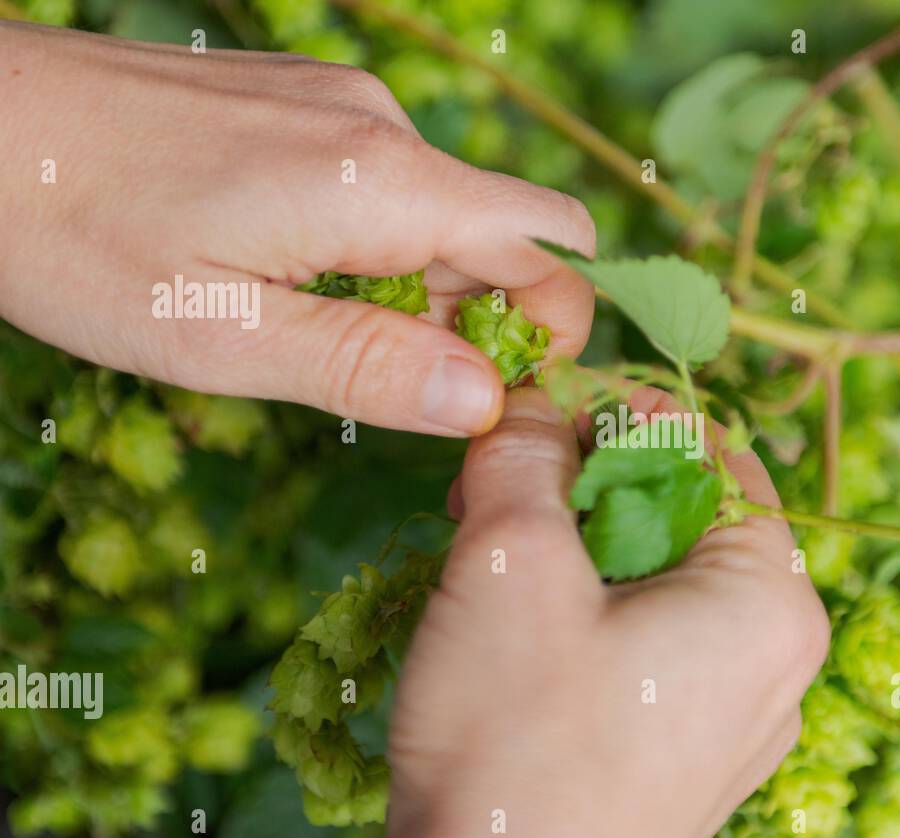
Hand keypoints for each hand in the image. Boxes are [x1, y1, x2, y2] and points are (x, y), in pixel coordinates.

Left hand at [0, 22, 594, 436]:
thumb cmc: (76, 234)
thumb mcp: (222, 335)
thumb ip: (368, 368)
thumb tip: (487, 400)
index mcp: (385, 184)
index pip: (552, 246)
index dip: (553, 328)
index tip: (496, 395)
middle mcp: (384, 128)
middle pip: (503, 234)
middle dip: (482, 320)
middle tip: (393, 385)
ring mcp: (344, 105)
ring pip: (442, 215)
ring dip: (419, 290)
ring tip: (316, 331)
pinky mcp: (305, 104)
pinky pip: (386, 187)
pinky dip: (375, 248)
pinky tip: (289, 276)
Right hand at [372, 388, 830, 837]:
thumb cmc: (517, 748)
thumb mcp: (509, 564)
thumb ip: (523, 455)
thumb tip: (527, 401)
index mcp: (770, 604)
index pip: (714, 454)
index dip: (624, 415)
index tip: (543, 409)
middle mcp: (774, 666)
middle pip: (686, 522)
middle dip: (586, 488)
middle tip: (497, 486)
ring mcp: (733, 723)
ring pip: (658, 588)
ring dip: (574, 552)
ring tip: (489, 555)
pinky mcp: (683, 761)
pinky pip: (647, 653)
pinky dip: (584, 619)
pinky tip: (514, 632)